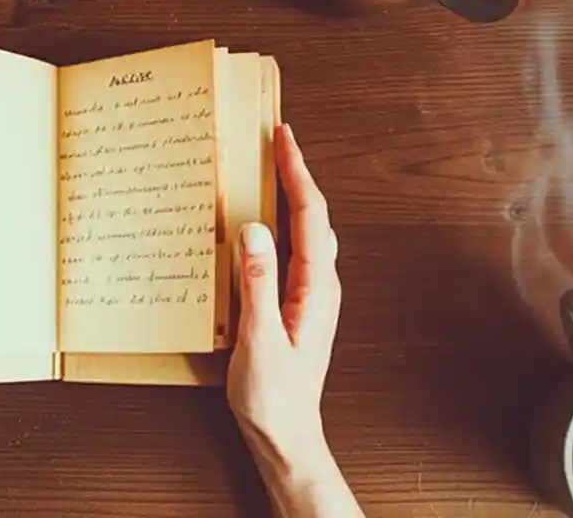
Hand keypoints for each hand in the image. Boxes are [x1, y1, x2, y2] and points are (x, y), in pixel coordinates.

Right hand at [229, 125, 360, 516]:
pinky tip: (262, 222)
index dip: (297, 172)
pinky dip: (280, 224)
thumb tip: (254, 229)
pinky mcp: (294, 304)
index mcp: (315, 288)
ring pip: (304, 231)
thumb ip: (258, 284)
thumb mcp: (261, 340)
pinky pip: (291, 251)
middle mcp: (318, 285)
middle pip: (312, 215)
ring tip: (269, 168)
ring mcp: (309, 294)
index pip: (310, 215)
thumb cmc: (274, 396)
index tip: (284, 137)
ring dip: (290, 196)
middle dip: (296, 173)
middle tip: (275, 139)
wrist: (286, 435)